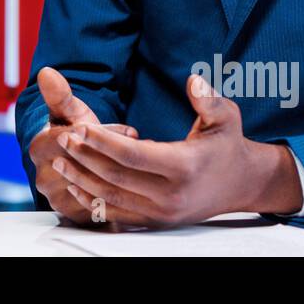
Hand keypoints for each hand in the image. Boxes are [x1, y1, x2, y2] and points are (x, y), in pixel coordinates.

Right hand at [27, 67, 138, 224]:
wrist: (70, 163)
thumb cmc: (71, 132)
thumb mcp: (69, 111)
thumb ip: (60, 94)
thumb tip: (47, 73)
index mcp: (39, 148)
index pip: (76, 140)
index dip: (104, 135)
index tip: (128, 130)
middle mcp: (43, 177)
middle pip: (87, 166)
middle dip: (117, 155)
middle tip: (142, 148)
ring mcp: (57, 198)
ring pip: (97, 187)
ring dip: (122, 175)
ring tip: (142, 164)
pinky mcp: (73, 215)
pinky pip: (101, 206)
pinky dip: (122, 195)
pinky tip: (137, 184)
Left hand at [52, 74, 302, 226]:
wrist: (242, 184)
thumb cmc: (228, 144)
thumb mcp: (226, 117)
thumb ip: (208, 99)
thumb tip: (193, 80)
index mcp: (185, 166)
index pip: (133, 155)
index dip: (103, 141)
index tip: (80, 127)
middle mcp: (172, 195)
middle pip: (117, 177)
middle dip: (86, 158)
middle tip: (64, 140)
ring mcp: (163, 213)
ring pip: (113, 198)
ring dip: (83, 180)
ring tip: (60, 161)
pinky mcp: (157, 223)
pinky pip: (118, 215)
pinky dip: (94, 201)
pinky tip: (77, 185)